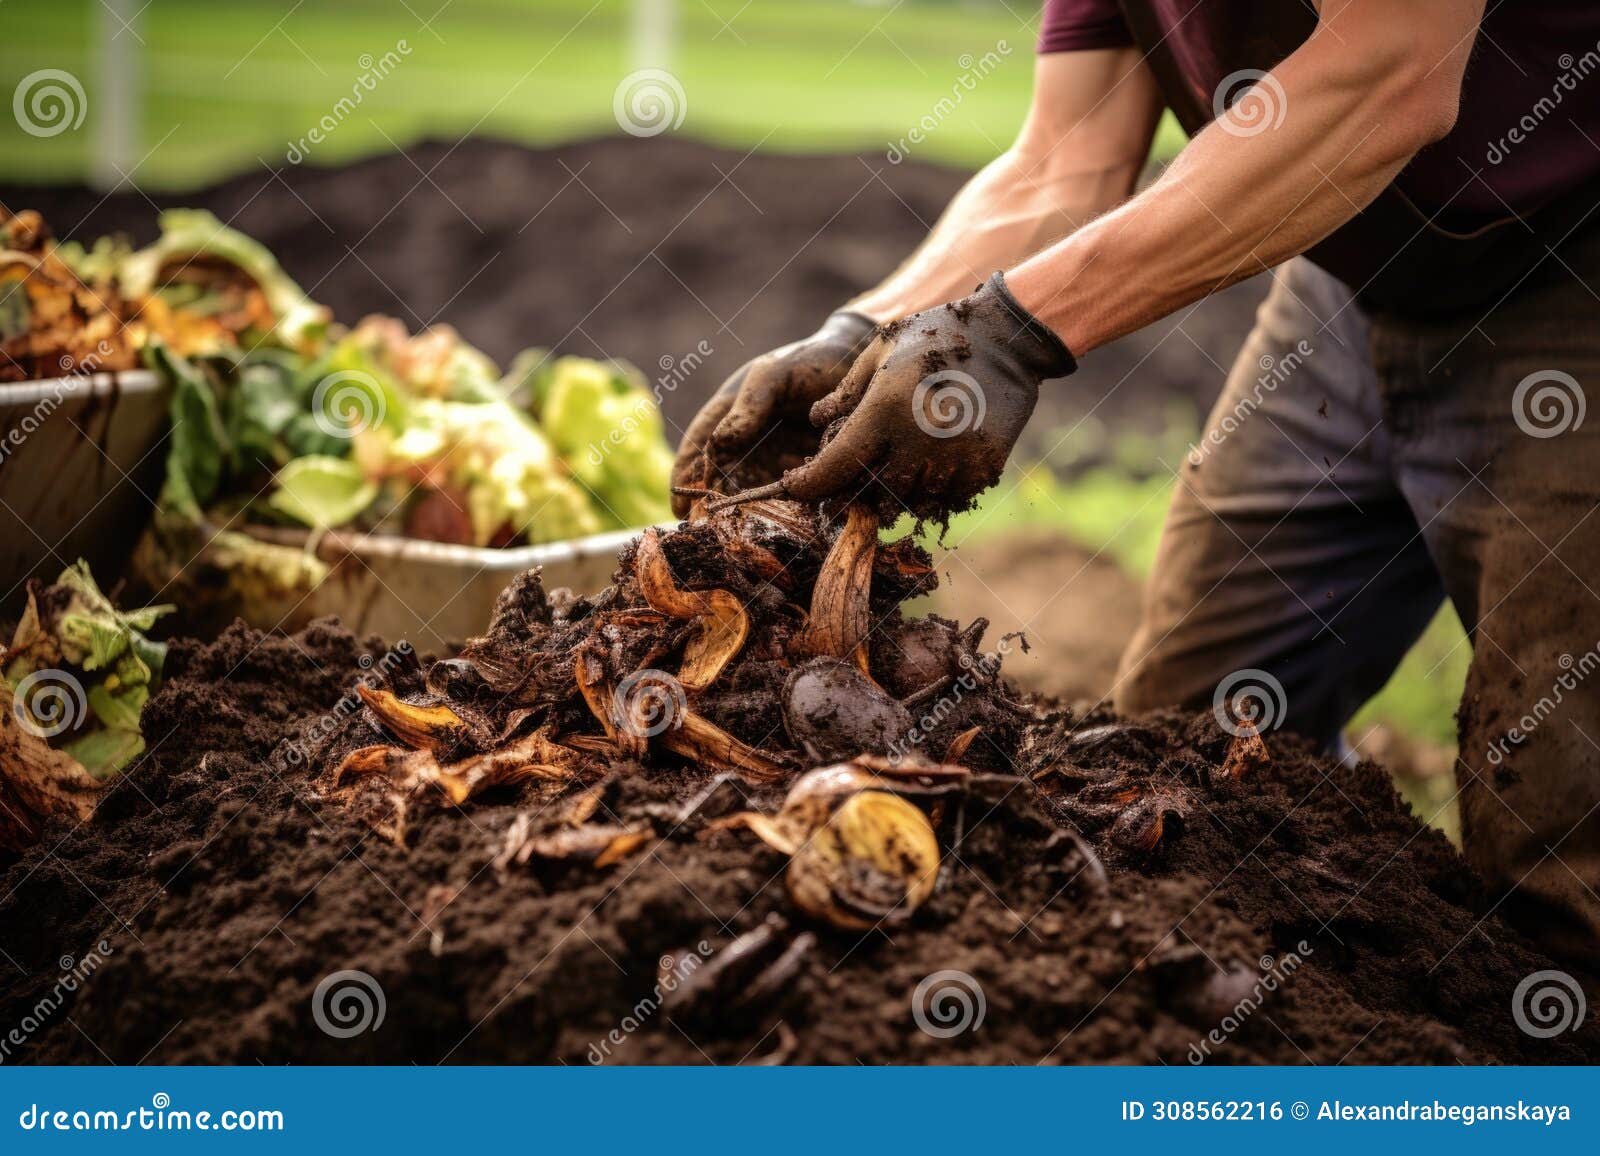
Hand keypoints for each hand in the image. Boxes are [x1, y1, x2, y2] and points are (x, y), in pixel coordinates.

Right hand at [670, 311, 875, 515]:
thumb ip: (747, 408)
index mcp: (728, 415)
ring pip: (750, 493)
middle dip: (712, 506)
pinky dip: (779, 513)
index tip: (681, 508)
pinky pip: (786, 498)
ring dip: (744, 515)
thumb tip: (718, 444)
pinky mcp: (802, 472)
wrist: (860, 366)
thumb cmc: (810, 362)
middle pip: (720, 480)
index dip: (686, 479)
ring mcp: (773, 459)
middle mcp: (746, 441)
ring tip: (737, 539)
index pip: (697, 450)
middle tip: (707, 535)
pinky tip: (777, 531)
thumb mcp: (774, 376)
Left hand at [780, 272, 1074, 512]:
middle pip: (871, 493)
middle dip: (856, 489)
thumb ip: (846, 390)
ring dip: (897, 492)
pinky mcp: (982, 468)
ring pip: (909, 502)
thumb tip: (817, 422)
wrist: (1008, 338)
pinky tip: (933, 464)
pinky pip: (946, 500)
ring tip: (899, 465)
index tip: (796, 487)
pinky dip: (933, 491)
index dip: (810, 484)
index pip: (836, 465)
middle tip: (854, 475)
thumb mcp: (881, 350)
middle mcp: (917, 441)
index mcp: (884, 410)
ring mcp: (953, 459)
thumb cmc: (935, 336)